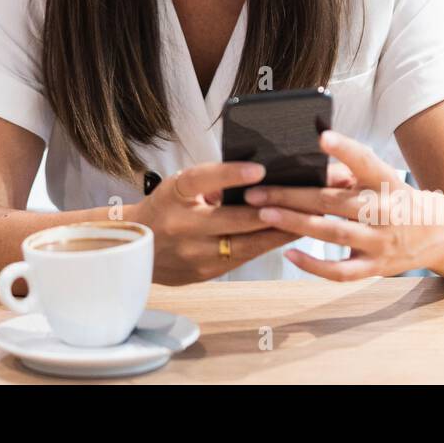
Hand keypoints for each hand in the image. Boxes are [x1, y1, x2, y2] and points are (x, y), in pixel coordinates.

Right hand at [130, 161, 299, 284]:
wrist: (135, 249)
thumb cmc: (165, 208)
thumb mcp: (179, 187)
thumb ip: (212, 183)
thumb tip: (258, 178)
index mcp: (173, 195)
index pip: (202, 180)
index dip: (231, 174)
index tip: (260, 169)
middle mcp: (182, 225)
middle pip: (236, 219)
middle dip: (276, 210)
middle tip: (306, 199)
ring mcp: (193, 253)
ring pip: (247, 244)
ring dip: (280, 231)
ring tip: (308, 219)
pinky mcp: (205, 272)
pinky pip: (243, 258)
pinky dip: (266, 245)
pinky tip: (285, 236)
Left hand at [243, 130, 443, 280]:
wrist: (443, 234)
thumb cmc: (400, 199)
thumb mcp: (384, 179)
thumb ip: (350, 171)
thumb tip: (309, 157)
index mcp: (388, 183)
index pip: (367, 162)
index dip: (346, 150)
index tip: (322, 137)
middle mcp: (386, 212)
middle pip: (335, 202)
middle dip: (293, 195)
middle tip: (258, 190)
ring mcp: (381, 242)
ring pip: (333, 234)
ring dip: (296, 224)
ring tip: (264, 214)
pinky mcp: (376, 267)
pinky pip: (342, 271)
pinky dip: (314, 265)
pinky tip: (289, 254)